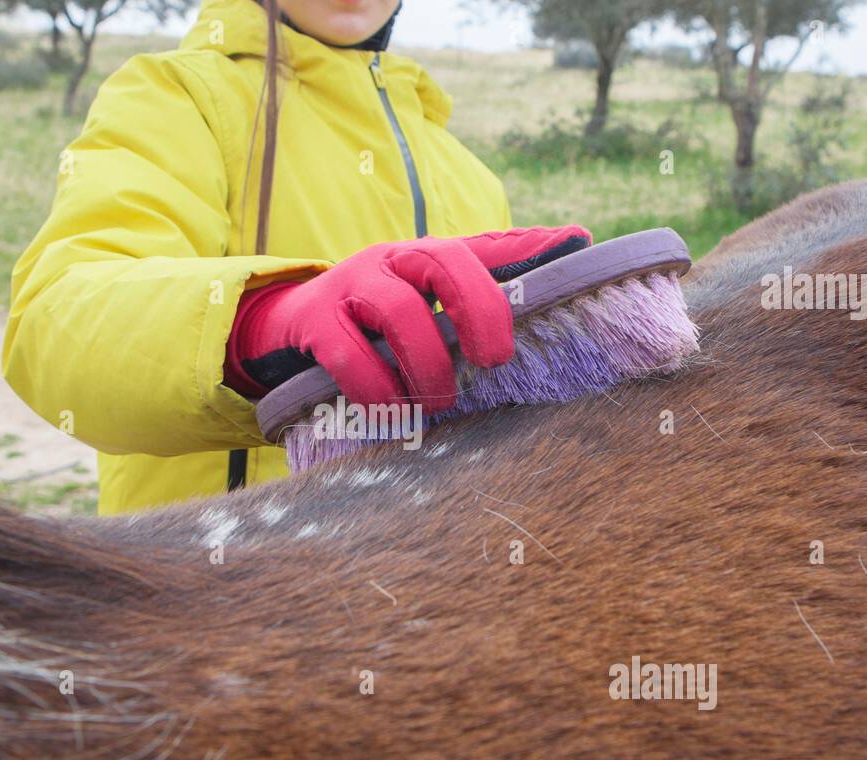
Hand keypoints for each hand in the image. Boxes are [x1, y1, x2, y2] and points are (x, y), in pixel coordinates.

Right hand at [225, 226, 590, 413]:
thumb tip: (576, 241)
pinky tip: (390, 411)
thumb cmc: (378, 315)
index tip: (574, 252)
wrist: (290, 325)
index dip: (529, 247)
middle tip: (495, 360)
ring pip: (398, 312)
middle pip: (442, 262)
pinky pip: (348, 353)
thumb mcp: (429, 294)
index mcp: (426, 255)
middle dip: (477, 308)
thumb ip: (491, 274)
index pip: (480, 245)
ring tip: (439, 401)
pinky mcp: (314, 322)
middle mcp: (391, 260)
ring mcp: (350, 287)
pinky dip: (375, 388)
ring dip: (427, 364)